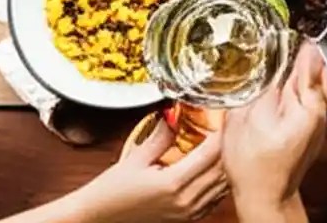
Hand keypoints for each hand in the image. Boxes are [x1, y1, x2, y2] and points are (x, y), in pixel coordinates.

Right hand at [76, 121, 226, 221]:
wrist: (97, 219)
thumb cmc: (110, 193)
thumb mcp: (136, 159)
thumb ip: (161, 136)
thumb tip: (175, 114)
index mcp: (173, 183)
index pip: (212, 153)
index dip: (223, 132)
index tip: (225, 118)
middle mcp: (186, 200)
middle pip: (224, 168)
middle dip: (229, 146)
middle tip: (228, 127)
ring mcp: (190, 212)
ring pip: (224, 184)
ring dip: (227, 163)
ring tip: (225, 144)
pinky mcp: (189, 218)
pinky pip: (216, 197)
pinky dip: (220, 180)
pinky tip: (214, 167)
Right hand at [223, 42, 326, 211]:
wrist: (266, 198)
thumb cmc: (253, 166)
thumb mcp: (248, 119)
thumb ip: (263, 85)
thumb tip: (271, 57)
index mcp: (307, 104)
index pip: (309, 60)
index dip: (298, 40)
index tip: (291, 24)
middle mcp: (320, 109)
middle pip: (312, 69)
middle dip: (296, 55)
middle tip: (279, 40)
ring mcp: (320, 119)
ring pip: (309, 83)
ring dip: (295, 72)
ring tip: (276, 61)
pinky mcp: (314, 127)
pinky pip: (306, 98)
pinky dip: (294, 89)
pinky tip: (278, 89)